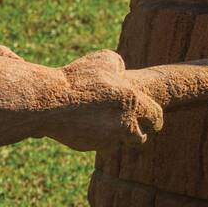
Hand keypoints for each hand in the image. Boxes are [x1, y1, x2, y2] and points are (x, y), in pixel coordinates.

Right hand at [48, 51, 163, 151]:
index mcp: (132, 100)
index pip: (156, 116)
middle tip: (132, 128)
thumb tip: (122, 72)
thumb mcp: (104, 60)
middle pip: (140, 137)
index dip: (154, 119)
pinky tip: (86, 125)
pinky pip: (100, 144)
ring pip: (120, 142)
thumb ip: (119, 66)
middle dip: (137, 132)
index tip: (152, 121)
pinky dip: (96, 137)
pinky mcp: (92, 146)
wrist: (51, 101)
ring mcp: (108, 137)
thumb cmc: (78, 77)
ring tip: (106, 125)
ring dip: (116, 136)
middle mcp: (125, 122)